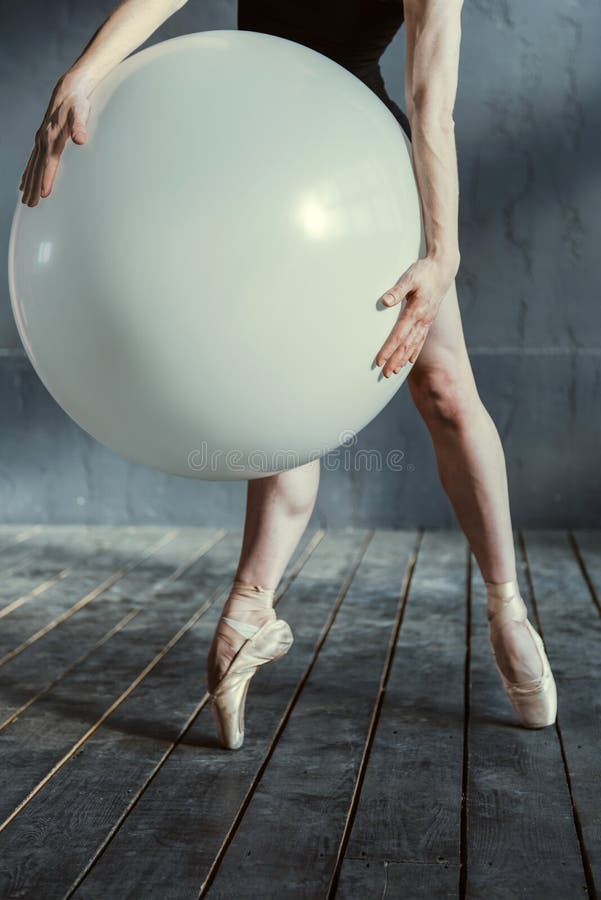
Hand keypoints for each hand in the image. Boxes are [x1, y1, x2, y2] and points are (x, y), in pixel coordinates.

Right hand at [19, 71, 91, 206]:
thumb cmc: (77, 104)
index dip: (46, 179)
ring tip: (24, 199)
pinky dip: (28, 173)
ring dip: (29, 183)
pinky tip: (24, 182)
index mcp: (52, 138)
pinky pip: (32, 161)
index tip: (43, 194)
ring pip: (33, 167)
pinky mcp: (42, 140)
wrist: (68, 91)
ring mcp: (40, 141)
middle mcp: (43, 141)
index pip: (48, 164)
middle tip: (30, 205)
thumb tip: (80, 139)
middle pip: (37, 169)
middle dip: (33, 188)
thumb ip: (80, 127)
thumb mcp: (81, 113)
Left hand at [375, 253, 458, 377]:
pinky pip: (420, 340)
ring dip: (403, 360)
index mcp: (416, 312)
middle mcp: (422, 320)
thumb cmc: (424, 272)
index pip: (398, 335)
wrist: (443, 269)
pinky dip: (413, 352)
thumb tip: (385, 301)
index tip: (379, 361)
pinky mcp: (427, 320)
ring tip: (394, 372)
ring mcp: (426, 322)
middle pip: (406, 345)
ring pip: (413, 345)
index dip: (388, 349)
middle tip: (384, 374)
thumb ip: (397, 290)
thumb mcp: (409, 277)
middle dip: (395, 361)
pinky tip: (409, 361)